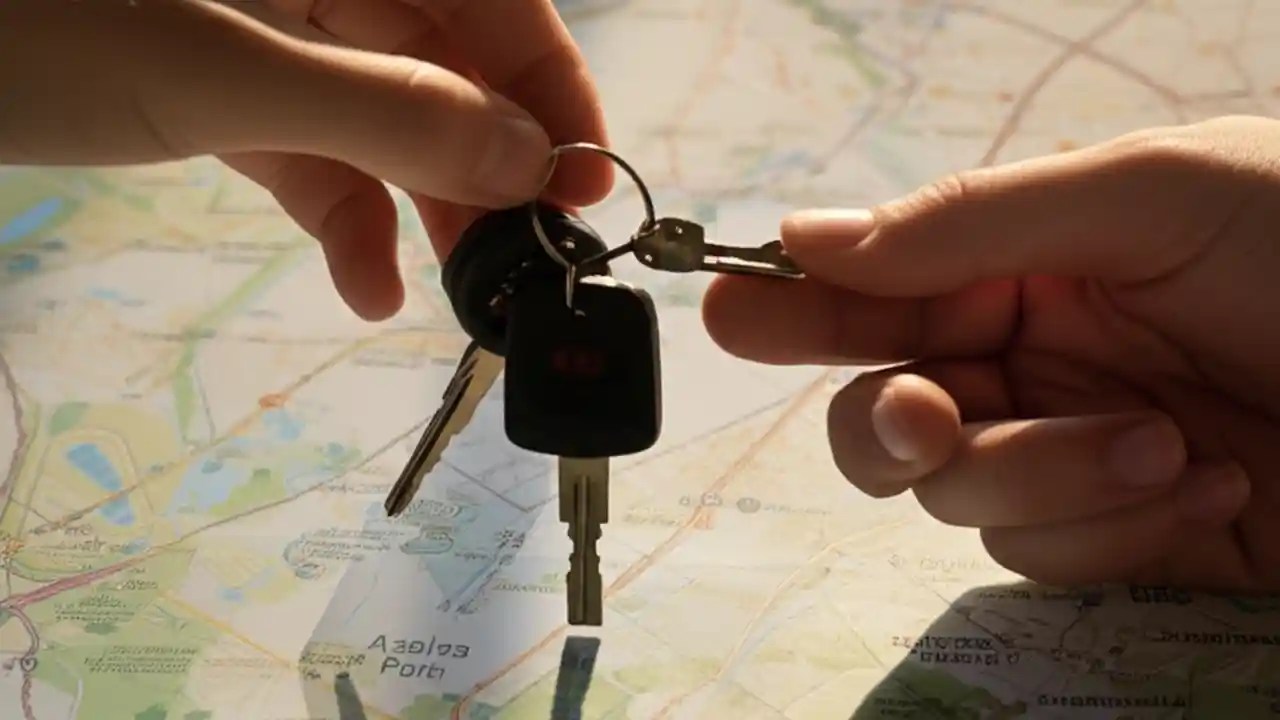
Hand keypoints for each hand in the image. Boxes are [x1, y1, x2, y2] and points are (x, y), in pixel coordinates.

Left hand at [0, 0, 610, 319]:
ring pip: (382, 115)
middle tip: (523, 267)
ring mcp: (264, 25)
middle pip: (445, 63)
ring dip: (421, 208)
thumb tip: (529, 163)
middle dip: (489, 168)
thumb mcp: (223, 73)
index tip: (585, 187)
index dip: (551, 86)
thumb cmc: (26, 21)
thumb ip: (390, 115)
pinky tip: (366, 285)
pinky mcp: (216, 82)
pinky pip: (307, 146)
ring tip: (458, 295)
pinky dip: (339, 214)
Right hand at [704, 115, 1279, 592]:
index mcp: (1032, 263)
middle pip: (886, 414)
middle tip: (924, 418)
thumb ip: (974, 218)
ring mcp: (1072, 458)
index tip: (728, 311)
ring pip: (962, 496)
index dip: (798, 304)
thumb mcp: (1155, 193)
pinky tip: (1213, 482)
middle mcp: (1035, 362)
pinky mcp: (1124, 542)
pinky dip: (1115, 524)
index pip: (881, 288)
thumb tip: (814, 237)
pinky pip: (1047, 553)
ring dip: (1050, 474)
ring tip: (1169, 443)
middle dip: (892, 424)